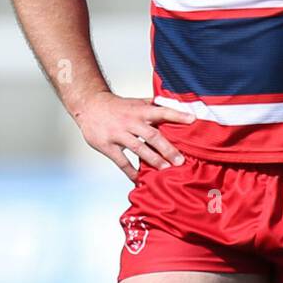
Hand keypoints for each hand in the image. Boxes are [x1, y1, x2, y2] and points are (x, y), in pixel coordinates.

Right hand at [73, 91, 193, 180]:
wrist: (89, 105)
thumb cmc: (116, 106)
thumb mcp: (136, 102)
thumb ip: (154, 106)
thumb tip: (176, 106)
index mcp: (140, 110)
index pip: (162, 111)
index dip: (177, 115)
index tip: (192, 120)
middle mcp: (131, 122)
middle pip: (152, 135)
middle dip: (167, 148)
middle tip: (180, 160)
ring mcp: (118, 134)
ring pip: (138, 149)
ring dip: (153, 160)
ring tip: (165, 170)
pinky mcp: (107, 145)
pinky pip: (121, 161)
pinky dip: (131, 172)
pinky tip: (140, 180)